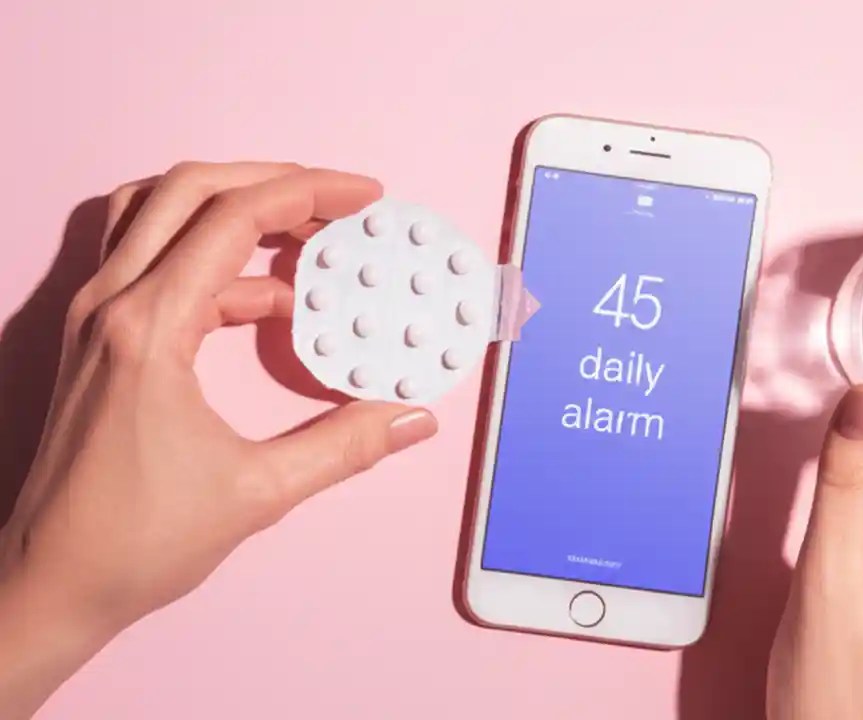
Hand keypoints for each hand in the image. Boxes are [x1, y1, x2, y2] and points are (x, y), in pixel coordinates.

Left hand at [0, 162, 437, 717]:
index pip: (233, 218)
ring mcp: (94, 316)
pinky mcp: (96, 338)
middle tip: (338, 203)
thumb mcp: (258, 493)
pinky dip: (213, 255)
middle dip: (273, 182)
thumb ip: (344, 446)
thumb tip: (413, 417)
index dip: (308, 193)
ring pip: (159, 212)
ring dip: (233, 205)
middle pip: (190, 190)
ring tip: (301, 230)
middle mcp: (110, 304)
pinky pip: (152, 259)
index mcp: (148, 329)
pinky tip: (268, 300)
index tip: (364, 196)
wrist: (50, 583)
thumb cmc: (135, 542)